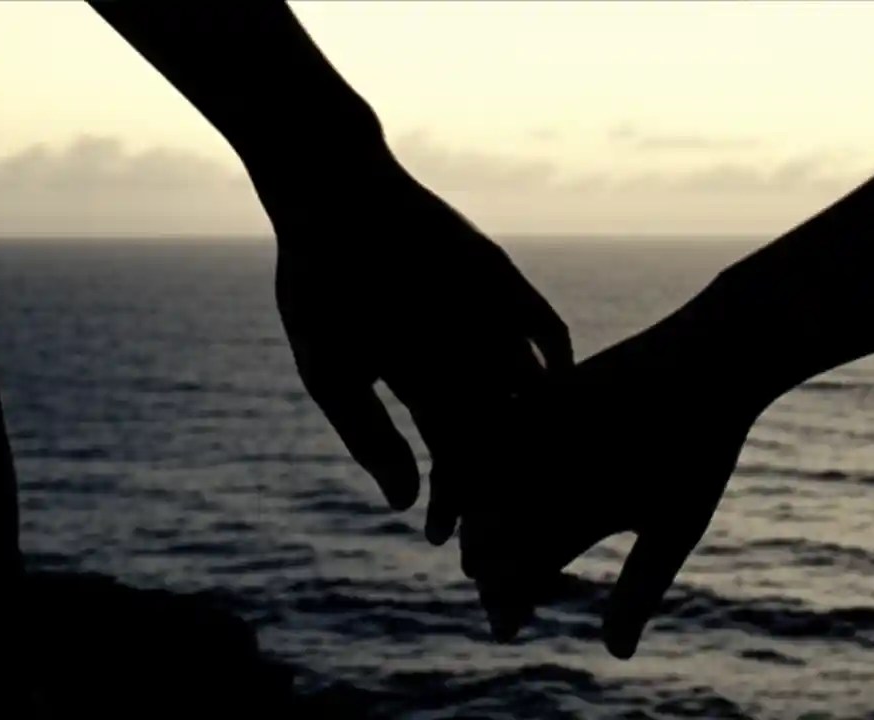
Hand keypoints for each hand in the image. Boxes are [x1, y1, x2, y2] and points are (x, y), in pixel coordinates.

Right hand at [267, 151, 572, 544]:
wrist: (334, 197)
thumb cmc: (318, 286)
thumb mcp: (332, 371)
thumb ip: (367, 436)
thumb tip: (403, 503)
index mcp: (422, 385)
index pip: (450, 455)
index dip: (450, 499)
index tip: (444, 543)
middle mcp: (465, 360)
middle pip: (501, 434)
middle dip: (507, 482)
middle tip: (516, 525)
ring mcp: (490, 322)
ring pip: (531, 388)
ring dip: (542, 429)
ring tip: (549, 470)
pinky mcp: (508, 284)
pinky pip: (546, 328)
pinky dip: (555, 359)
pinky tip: (552, 386)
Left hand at [458, 300, 776, 657]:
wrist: (705, 369)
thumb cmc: (699, 454)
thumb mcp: (672, 527)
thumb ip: (640, 588)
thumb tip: (616, 656)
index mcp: (582, 520)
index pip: (535, 571)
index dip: (515, 600)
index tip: (504, 626)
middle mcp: (553, 484)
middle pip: (504, 532)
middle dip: (489, 561)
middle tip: (481, 579)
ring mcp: (541, 442)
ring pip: (493, 483)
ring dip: (478, 510)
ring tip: (473, 530)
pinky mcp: (536, 397)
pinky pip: (499, 425)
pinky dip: (487, 448)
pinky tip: (475, 467)